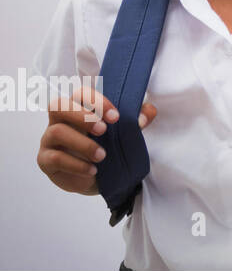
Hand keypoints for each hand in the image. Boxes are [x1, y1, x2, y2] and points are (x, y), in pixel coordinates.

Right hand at [37, 85, 156, 195]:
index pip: (80, 93)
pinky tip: (93, 170)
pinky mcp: (45, 160)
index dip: (96, 101)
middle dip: (82, 116)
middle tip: (104, 130)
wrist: (98, 177)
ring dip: (82, 143)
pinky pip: (55, 158)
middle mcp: (59, 120)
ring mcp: (49, 140)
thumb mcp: (124, 132)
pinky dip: (76, 164)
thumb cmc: (108, 146)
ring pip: (56, 132)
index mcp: (78, 107)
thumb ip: (138, 118)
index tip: (116, 116)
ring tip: (102, 156)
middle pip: (58, 105)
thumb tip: (148, 112)